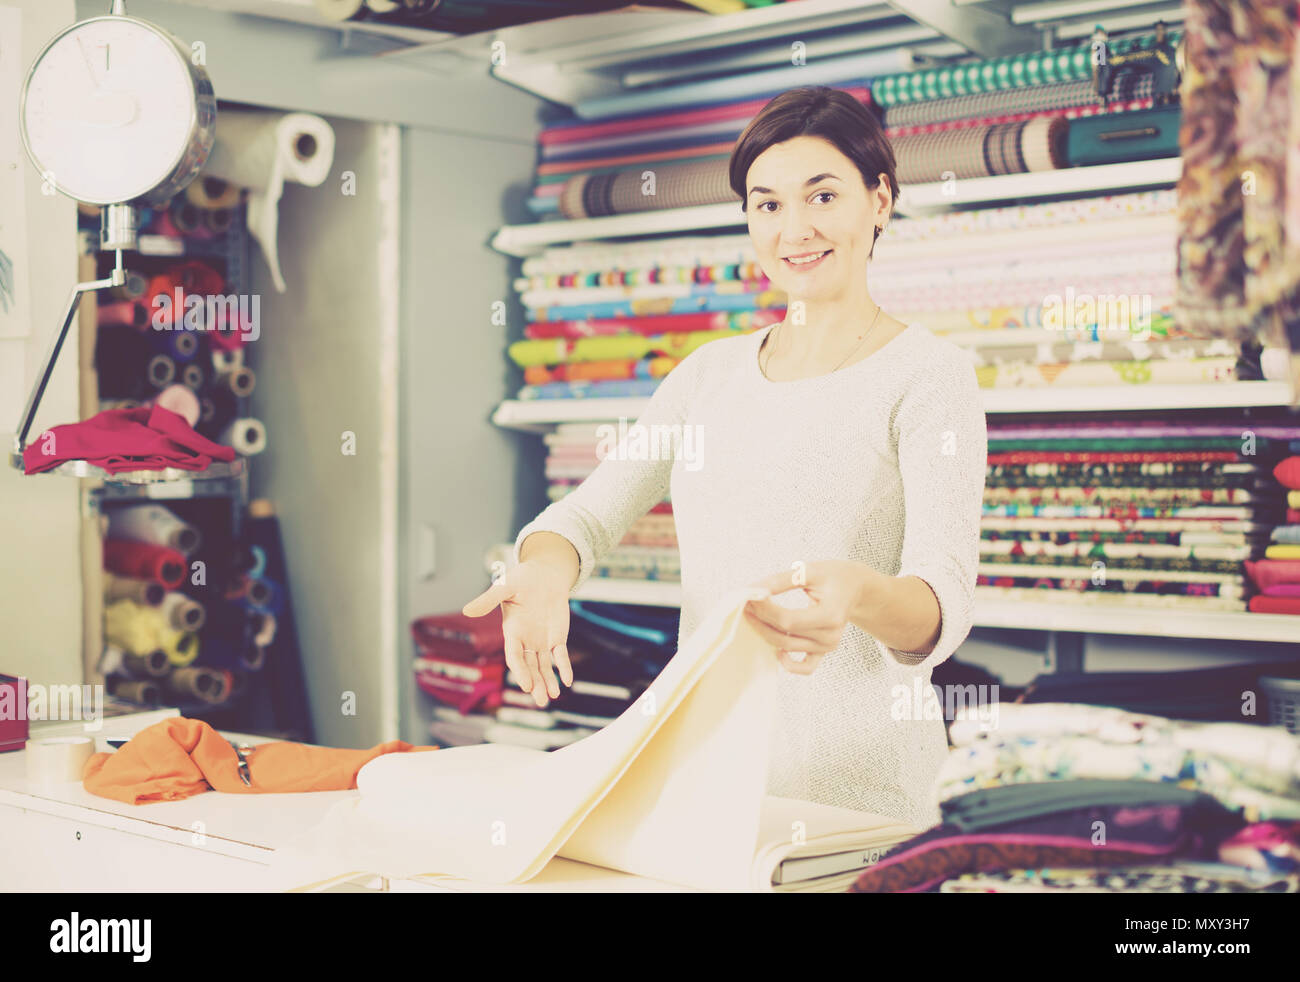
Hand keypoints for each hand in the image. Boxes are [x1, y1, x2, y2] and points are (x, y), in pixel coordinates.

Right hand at [462, 561, 573, 706]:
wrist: (544, 574)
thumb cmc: (522, 579)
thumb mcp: (504, 587)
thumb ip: (488, 600)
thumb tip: (467, 610)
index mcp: (512, 632)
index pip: (514, 656)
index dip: (520, 670)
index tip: (526, 685)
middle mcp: (525, 641)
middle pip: (529, 667)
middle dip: (534, 683)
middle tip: (541, 700)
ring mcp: (541, 641)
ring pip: (544, 667)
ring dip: (547, 682)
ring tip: (551, 697)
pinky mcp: (557, 638)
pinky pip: (561, 656)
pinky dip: (564, 668)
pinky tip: (567, 682)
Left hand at [743, 560, 864, 674]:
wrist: (856, 587)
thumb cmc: (834, 576)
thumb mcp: (811, 570)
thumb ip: (782, 580)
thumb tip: (755, 589)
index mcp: (831, 615)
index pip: (788, 620)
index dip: (764, 610)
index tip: (750, 595)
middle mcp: (831, 635)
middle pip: (784, 635)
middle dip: (760, 619)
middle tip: (745, 602)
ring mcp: (828, 646)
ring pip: (787, 647)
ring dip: (765, 632)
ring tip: (752, 614)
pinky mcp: (824, 652)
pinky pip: (805, 667)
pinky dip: (789, 664)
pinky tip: (776, 649)